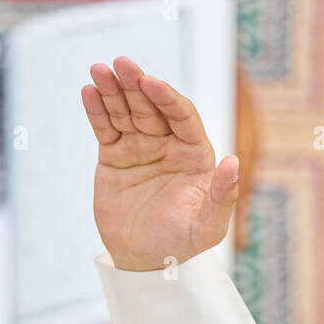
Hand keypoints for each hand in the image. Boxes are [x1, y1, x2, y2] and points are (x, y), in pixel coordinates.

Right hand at [81, 56, 238, 270]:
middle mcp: (168, 144)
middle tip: (121, 63)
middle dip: (136, 84)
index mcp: (195, 153)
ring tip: (98, 70)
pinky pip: (105, 128)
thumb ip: (223, 196)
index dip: (167, 98)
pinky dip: (97, 110)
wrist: (143, 260)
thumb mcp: (207, 227)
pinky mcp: (114, 156)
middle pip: (151, 106)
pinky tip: (89, 91)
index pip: (182, 116)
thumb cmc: (181, 244)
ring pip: (126, 111)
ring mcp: (140, 147)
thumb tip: (234, 162)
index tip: (151, 83)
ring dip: (113, 89)